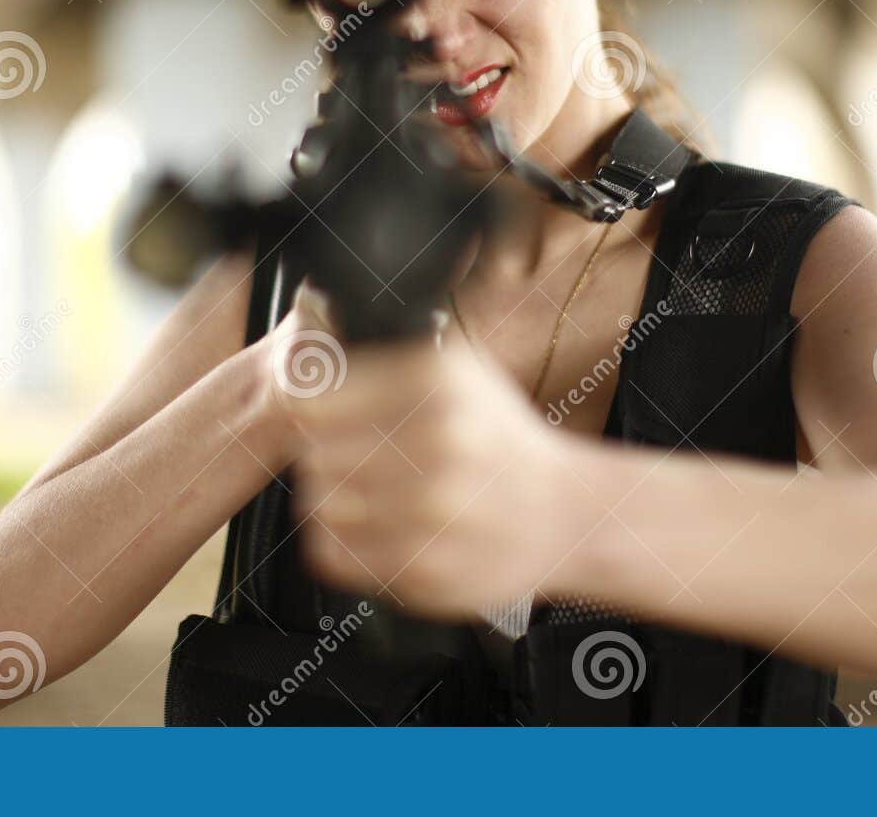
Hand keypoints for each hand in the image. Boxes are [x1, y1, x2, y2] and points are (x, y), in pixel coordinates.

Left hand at [270, 284, 580, 617]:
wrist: (565, 512)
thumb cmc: (500, 437)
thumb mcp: (459, 368)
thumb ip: (388, 342)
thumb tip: (311, 309)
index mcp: (438, 383)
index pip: (315, 398)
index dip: (312, 405)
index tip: (326, 411)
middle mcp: (436, 443)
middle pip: (314, 452)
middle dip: (325, 452)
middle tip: (354, 453)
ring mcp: (431, 511)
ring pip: (321, 504)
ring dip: (332, 498)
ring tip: (366, 489)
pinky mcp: (424, 568)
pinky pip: (336, 553)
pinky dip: (342, 541)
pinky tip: (375, 524)